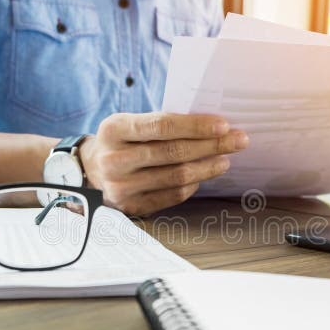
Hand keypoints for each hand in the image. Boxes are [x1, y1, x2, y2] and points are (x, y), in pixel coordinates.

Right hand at [79, 112, 248, 214]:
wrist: (90, 170)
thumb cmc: (121, 140)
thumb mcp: (130, 122)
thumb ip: (161, 123)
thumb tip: (210, 126)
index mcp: (114, 130)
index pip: (162, 126)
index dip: (195, 126)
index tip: (223, 125)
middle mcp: (115, 160)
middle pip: (173, 153)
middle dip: (211, 145)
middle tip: (238, 140)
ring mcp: (121, 187)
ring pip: (176, 176)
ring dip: (207, 167)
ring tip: (225, 158)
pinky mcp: (130, 207)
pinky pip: (171, 196)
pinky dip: (192, 185)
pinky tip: (204, 175)